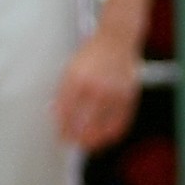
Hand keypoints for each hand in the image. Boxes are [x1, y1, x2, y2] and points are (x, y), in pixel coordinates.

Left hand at [52, 30, 143, 151]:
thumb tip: (56, 115)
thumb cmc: (91, 54)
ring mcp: (113, 93)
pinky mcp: (128, 97)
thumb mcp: (71, 69)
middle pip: (83, 125)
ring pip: (102, 129)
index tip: (61, 136)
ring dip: (93, 141)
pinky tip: (105, 138)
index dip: (63, 129)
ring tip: (86, 144)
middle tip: (71, 142)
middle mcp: (96, 88)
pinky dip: (111, 135)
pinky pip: (120, 124)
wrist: (116, 39)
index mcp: (77, 79)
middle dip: (75, 138)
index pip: (66, 114)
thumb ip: (63, 92)